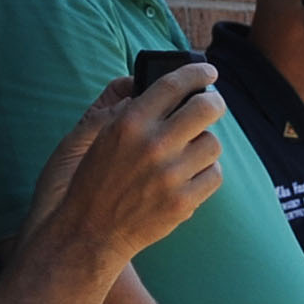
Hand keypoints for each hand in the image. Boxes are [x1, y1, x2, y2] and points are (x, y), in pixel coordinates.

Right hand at [34, 65, 226, 261]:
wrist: (89, 232)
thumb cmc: (93, 180)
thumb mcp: (100, 137)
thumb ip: (129, 110)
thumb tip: (159, 88)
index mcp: (130, 123)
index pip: (174, 84)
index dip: (197, 73)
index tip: (208, 72)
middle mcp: (153, 145)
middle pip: (207, 108)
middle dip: (214, 102)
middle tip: (212, 104)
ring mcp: (171, 175)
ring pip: (213, 143)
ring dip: (205, 143)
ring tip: (190, 150)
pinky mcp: (184, 202)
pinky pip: (214, 175)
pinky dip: (206, 173)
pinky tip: (190, 175)